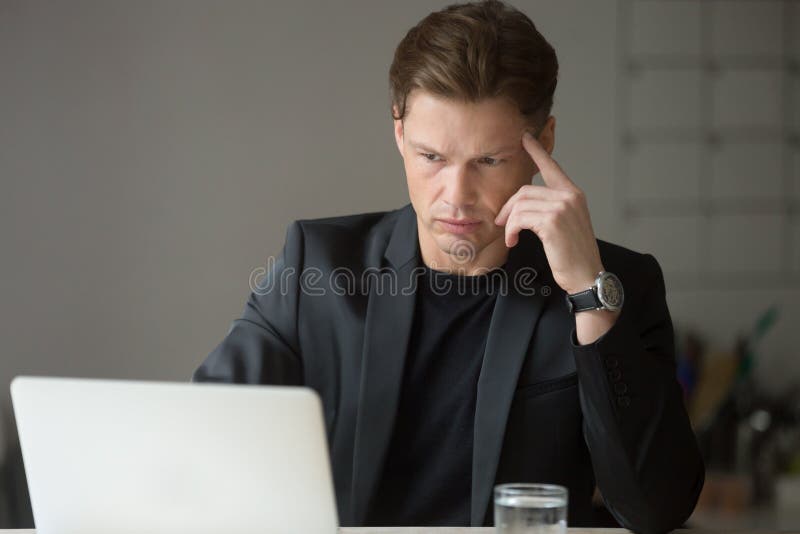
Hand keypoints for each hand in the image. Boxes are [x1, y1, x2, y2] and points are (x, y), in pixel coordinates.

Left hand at [494, 131, 603, 294]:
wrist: (586, 275)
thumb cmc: (573, 255)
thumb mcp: (564, 225)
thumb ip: (550, 209)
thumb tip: (523, 205)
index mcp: (574, 194)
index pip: (552, 167)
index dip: (537, 151)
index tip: (526, 137)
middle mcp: (570, 196)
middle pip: (525, 190)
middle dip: (508, 207)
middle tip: (502, 223)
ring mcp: (562, 207)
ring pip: (520, 204)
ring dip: (509, 222)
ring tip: (509, 235)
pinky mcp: (552, 221)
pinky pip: (519, 218)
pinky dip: (511, 230)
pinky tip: (512, 241)